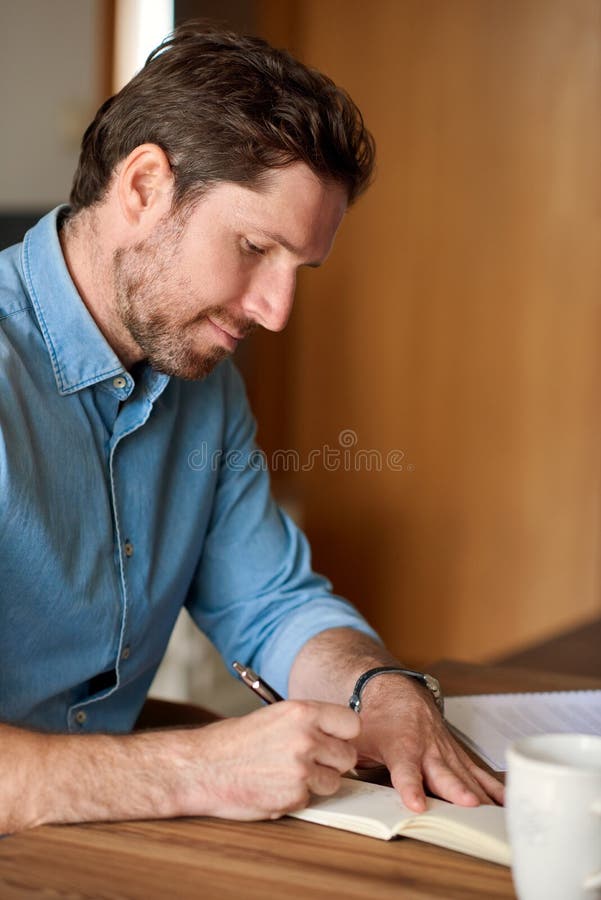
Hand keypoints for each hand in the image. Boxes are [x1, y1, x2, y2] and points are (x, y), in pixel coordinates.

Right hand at [174, 700, 358, 820]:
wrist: (201, 766)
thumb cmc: (233, 741)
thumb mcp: (274, 716)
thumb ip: (307, 724)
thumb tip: (337, 735)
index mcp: (302, 711)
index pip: (352, 723)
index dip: (343, 735)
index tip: (335, 740)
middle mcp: (306, 738)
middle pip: (348, 756)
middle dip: (332, 762)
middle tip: (309, 761)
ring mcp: (301, 769)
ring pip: (333, 781)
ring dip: (315, 782)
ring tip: (285, 773)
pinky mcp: (294, 796)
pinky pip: (310, 799)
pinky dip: (295, 797)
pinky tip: (273, 786)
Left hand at [355, 675, 504, 811]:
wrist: (395, 691)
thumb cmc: (375, 720)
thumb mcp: (356, 737)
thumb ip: (349, 760)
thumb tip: (334, 778)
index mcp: (400, 746)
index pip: (405, 771)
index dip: (410, 787)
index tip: (417, 804)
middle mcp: (426, 749)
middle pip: (443, 773)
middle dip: (456, 789)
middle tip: (469, 804)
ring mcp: (444, 750)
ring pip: (464, 773)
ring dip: (479, 792)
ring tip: (494, 812)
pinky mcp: (456, 753)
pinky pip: (476, 770)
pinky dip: (493, 785)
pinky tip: (506, 801)